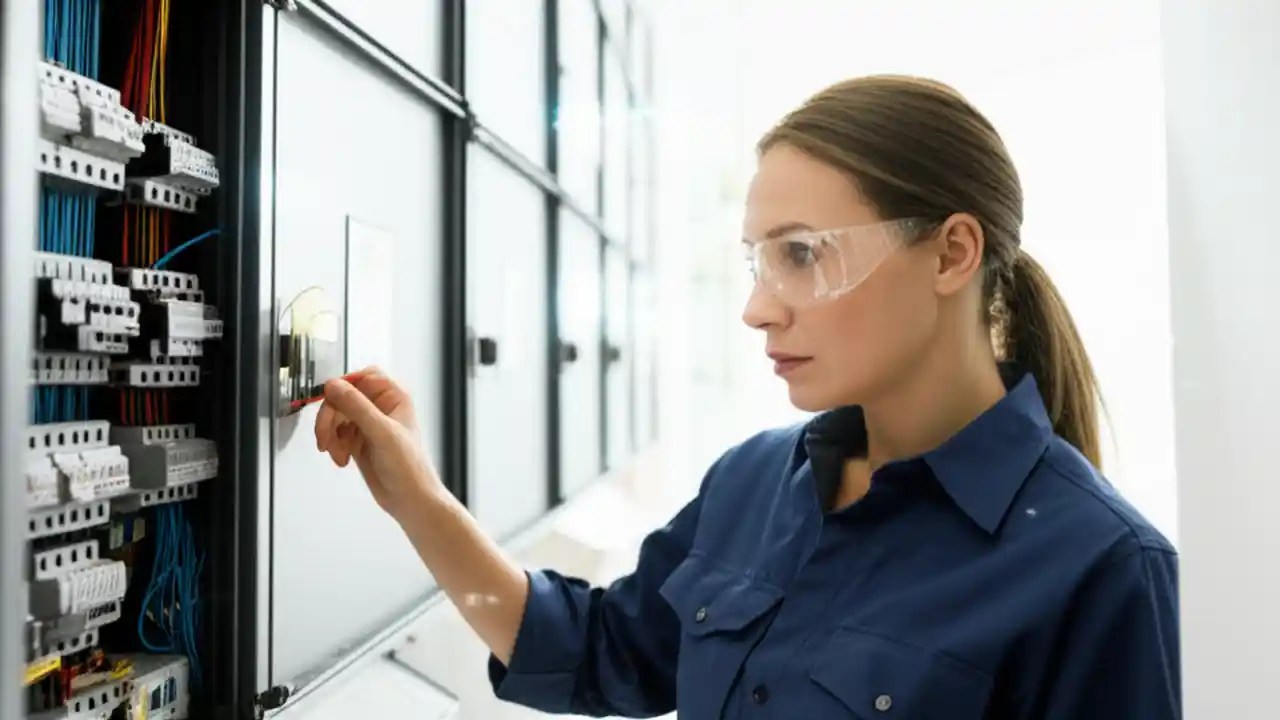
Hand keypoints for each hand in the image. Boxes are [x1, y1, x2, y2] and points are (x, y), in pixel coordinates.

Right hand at [314, 368, 441, 519]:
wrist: (409, 499)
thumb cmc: (409, 466)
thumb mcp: (381, 433)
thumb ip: (357, 407)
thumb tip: (334, 385)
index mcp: (394, 397)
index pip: (362, 377)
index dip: (343, 385)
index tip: (328, 398)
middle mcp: (380, 408)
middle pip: (342, 398)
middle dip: (330, 417)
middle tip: (324, 436)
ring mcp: (368, 424)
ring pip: (335, 416)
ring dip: (330, 434)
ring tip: (335, 453)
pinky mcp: (358, 441)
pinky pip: (335, 434)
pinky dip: (333, 446)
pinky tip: (342, 459)